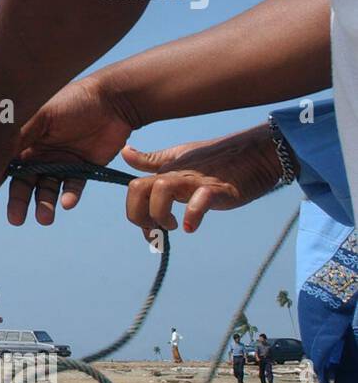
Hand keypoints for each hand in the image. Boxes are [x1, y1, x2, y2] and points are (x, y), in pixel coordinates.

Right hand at [7, 75, 134, 225]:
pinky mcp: (83, 167)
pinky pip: (73, 187)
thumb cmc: (73, 100)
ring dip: (44, 204)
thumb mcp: (39, 115)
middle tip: (16, 219)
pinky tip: (67, 203)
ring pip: (47, 188)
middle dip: (18, 201)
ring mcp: (60, 161)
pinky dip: (69, 196)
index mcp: (24, 139)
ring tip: (45, 218)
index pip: (3, 165)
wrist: (112, 99)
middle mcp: (39, 152)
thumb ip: (16, 135)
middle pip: (24, 182)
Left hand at [119, 124, 282, 234]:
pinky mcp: (218, 188)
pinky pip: (200, 199)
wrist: (255, 154)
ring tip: (174, 225)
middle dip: (139, 215)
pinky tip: (190, 226)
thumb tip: (126, 153)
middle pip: (137, 189)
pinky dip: (191, 214)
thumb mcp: (178, 158)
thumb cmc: (216, 159)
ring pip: (161, 190)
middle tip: (156, 229)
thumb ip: (152, 161)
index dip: (134, 211)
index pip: (133, 188)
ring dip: (160, 215)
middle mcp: (175, 175)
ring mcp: (195, 180)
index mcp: (165, 171)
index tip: (148, 229)